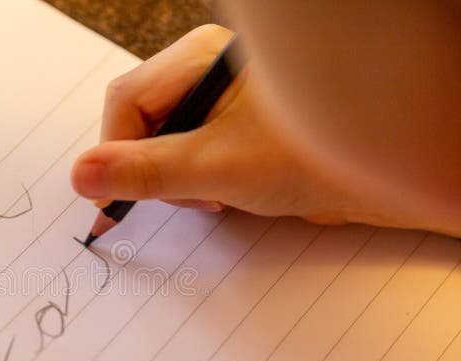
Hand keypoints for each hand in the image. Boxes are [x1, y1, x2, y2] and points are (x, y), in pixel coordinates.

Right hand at [70, 24, 459, 234]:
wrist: (378, 169)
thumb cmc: (307, 153)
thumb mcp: (213, 168)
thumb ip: (143, 172)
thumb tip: (82, 175)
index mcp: (196, 60)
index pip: (125, 103)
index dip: (111, 154)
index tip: (110, 201)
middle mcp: (204, 71)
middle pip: (142, 121)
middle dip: (154, 168)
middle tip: (185, 196)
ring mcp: (220, 97)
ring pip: (165, 140)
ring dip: (178, 178)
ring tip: (215, 195)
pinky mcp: (234, 124)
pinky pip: (191, 149)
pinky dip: (198, 178)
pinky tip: (226, 191)